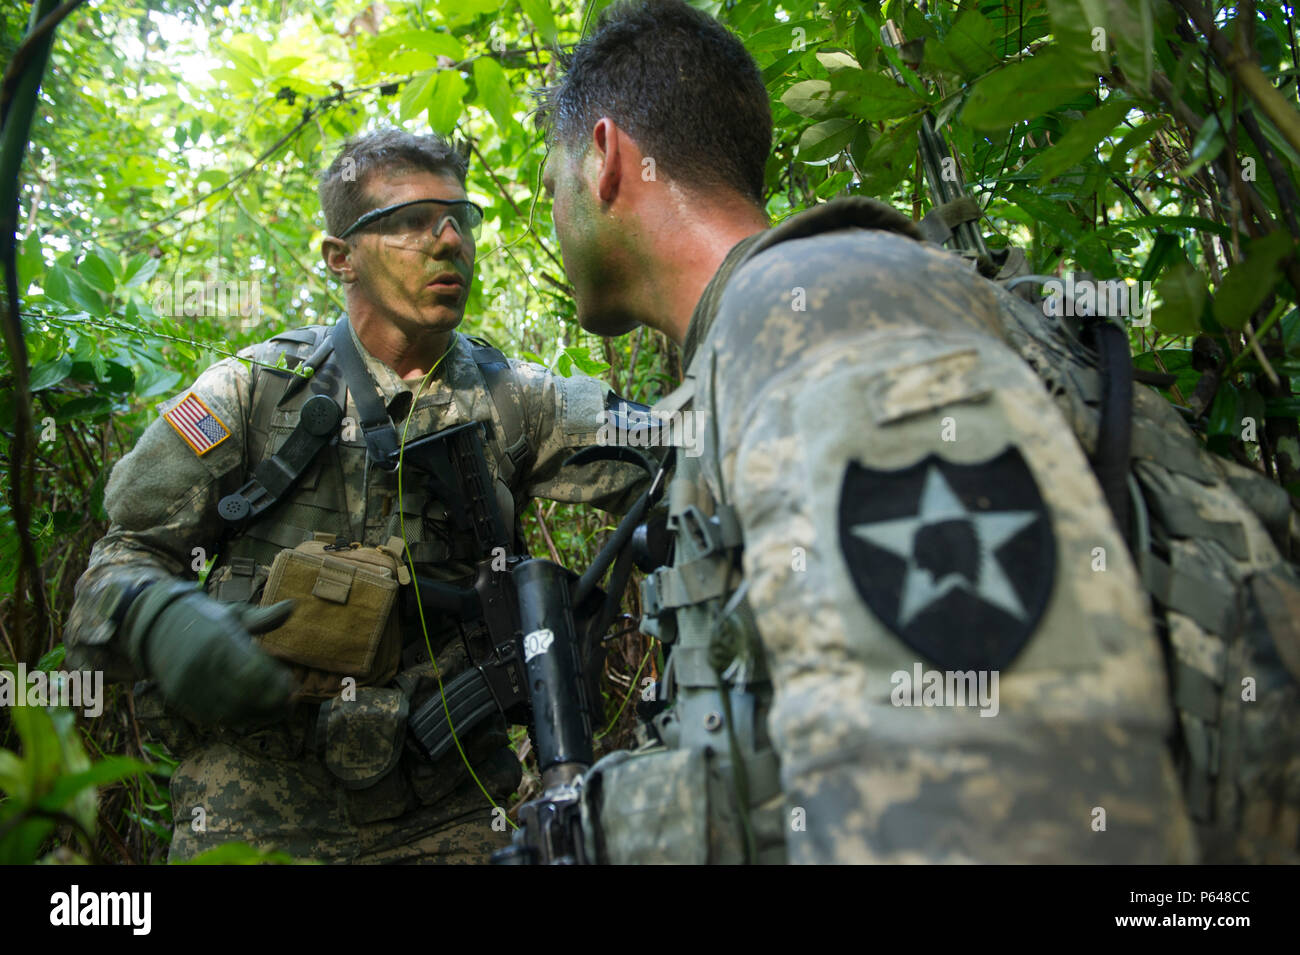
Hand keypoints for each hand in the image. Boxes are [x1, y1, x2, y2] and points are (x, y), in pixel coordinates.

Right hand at [124, 581, 295, 724]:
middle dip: (272, 702)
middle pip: (245, 695)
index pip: (254, 672)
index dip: (277, 685)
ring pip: (230, 711)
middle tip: (291, 700)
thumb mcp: (234, 613)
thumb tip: (293, 606)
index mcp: (219, 641)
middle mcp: (202, 665)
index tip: (293, 686)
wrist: (156, 627)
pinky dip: (237, 717)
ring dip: (258, 714)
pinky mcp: (179, 698)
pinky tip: (253, 710)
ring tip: (277, 708)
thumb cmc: (206, 619)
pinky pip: (213, 717)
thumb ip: (263, 617)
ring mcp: (188, 684)